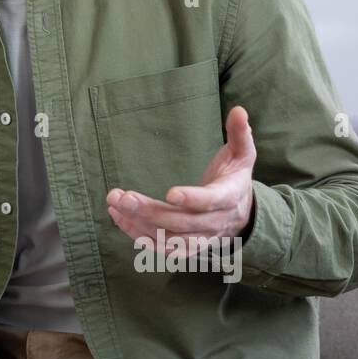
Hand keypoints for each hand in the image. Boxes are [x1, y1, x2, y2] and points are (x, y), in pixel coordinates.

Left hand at [106, 105, 256, 255]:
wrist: (243, 217)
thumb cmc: (235, 179)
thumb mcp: (243, 154)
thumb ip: (239, 133)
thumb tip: (238, 110)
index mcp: (228, 197)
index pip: (210, 201)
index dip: (192, 198)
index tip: (169, 193)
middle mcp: (213, 223)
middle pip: (181, 222)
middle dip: (150, 211)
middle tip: (123, 197)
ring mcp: (199, 239)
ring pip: (168, 238)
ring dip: (138, 223)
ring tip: (115, 204)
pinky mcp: (186, 248)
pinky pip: (161, 247)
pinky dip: (138, 235)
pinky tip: (118, 217)